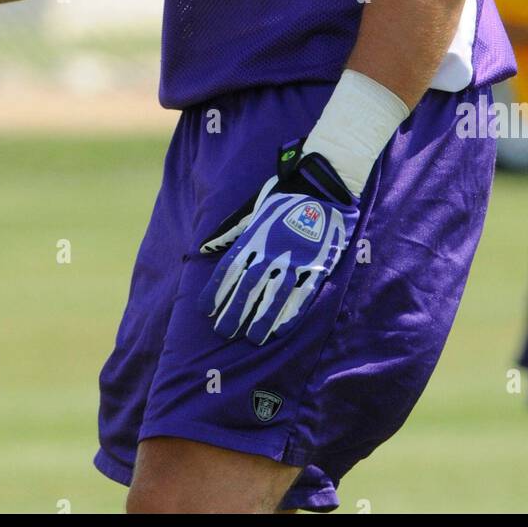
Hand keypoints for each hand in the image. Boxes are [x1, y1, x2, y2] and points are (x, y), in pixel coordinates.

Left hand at [197, 140, 359, 345]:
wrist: (323, 188)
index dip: (216, 291)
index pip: (229, 269)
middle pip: (248, 288)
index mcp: (254, 237)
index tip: (206, 309)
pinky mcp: (316, 268)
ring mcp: (295, 261)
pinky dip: (290, 315)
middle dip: (234, 312)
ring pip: (273, 297)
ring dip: (260, 319)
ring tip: (250, 338)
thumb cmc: (284, 197)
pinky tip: (280, 331)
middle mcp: (271, 252)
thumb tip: (204, 247)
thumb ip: (230, 231)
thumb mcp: (253, 208)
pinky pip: (301, 297)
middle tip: (223, 332)